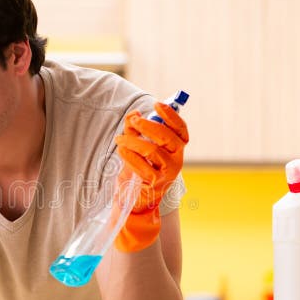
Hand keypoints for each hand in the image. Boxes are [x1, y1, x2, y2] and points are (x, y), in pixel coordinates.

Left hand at [113, 102, 187, 251]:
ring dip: (133, 141)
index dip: (171, 115)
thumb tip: (133, 114)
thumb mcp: (137, 143)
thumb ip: (135, 128)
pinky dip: (130, 156)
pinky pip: (143, 166)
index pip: (180, 128)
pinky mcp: (157, 182)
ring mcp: (169, 171)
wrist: (137, 195)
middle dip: (149, 126)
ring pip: (153, 151)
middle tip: (133, 120)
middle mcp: (177, 158)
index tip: (156, 104)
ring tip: (119, 139)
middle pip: (168, 137)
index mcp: (177, 146)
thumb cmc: (140, 165)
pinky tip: (121, 150)